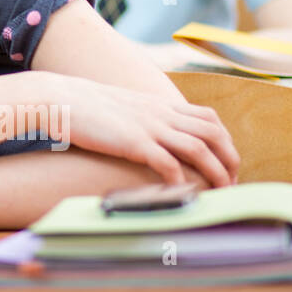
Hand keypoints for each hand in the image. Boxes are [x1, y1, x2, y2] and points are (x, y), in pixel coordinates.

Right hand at [39, 72, 239, 186]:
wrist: (59, 98)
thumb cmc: (84, 106)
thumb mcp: (122, 106)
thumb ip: (142, 116)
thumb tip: (149, 134)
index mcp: (160, 104)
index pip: (209, 118)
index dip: (225, 141)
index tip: (226, 162)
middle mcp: (160, 114)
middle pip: (214, 133)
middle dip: (230, 159)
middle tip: (232, 182)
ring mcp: (148, 127)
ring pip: (199, 148)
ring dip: (216, 173)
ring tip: (221, 193)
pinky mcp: (132, 142)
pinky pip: (167, 162)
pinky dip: (180, 179)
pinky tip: (182, 192)